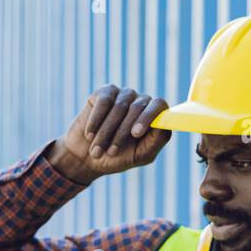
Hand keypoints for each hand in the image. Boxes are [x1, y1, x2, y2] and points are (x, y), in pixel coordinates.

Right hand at [46, 84, 171, 183]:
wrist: (86, 158)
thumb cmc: (117, 157)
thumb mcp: (139, 156)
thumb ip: (156, 141)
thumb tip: (164, 125)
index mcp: (153, 116)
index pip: (159, 106)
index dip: (148, 117)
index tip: (135, 134)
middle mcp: (141, 102)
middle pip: (137, 107)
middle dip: (122, 133)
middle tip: (111, 152)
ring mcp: (123, 95)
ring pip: (119, 107)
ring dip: (106, 132)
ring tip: (96, 151)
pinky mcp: (105, 93)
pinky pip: (103, 103)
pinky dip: (95, 121)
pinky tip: (90, 135)